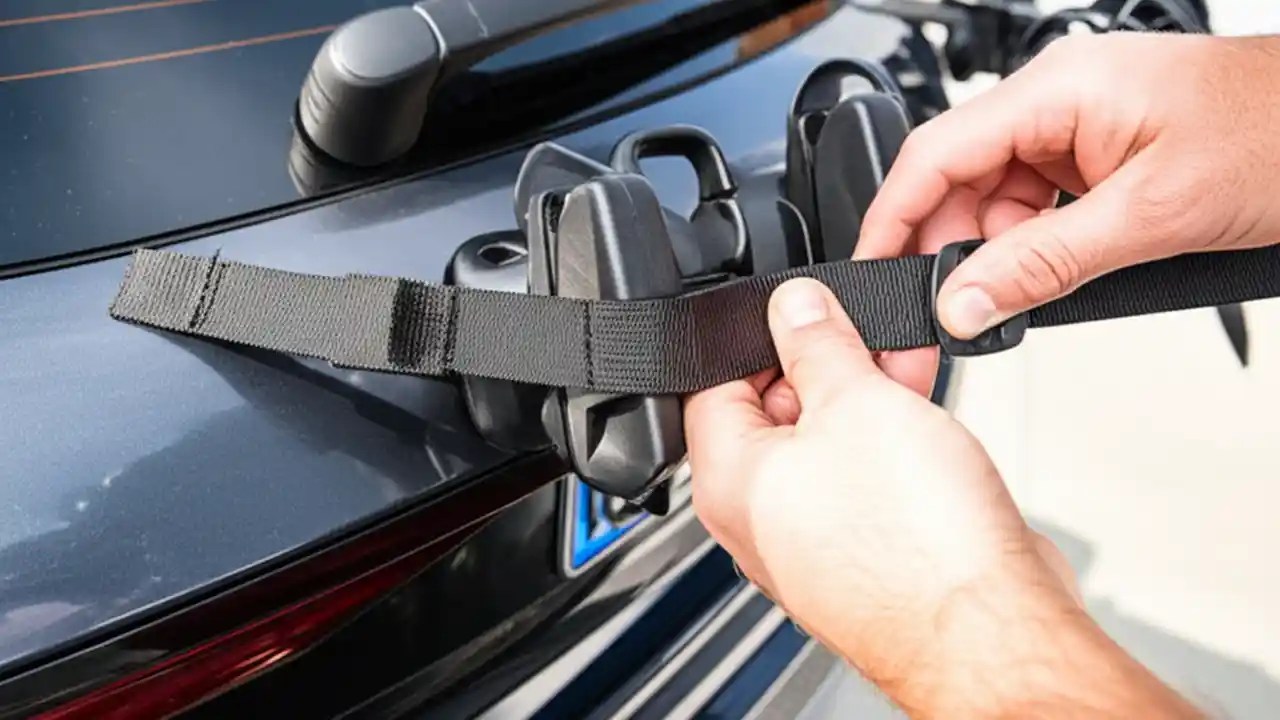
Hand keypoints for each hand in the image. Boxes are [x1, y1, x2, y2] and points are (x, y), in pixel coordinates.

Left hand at [686, 278, 1200, 717]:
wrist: (992, 629)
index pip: (712, 384)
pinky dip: (886, 435)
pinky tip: (922, 401)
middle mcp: (760, 517)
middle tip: (857, 327)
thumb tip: (794, 306)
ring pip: (825, 442)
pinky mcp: (866, 549)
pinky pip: (862, 475)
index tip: (799, 309)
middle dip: (819, 361)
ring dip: (862, 392)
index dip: (756, 336)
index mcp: (728, 481)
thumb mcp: (857, 403)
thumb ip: (817, 343)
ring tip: (902, 355)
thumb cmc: (915, 547)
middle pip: (771, 411)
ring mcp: (813, 537)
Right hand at [858, 32, 1279, 391]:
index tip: (869, 275)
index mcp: (1058, 90)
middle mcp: (1057, 102)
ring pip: (997, 205)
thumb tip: (964, 302)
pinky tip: (1056, 275)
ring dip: (1002, 258)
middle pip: (960, 186)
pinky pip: (1036, 209)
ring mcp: (1077, 129)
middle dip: (952, 255)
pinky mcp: (1097, 157)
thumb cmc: (1277, 137)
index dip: (890, 219)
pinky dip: (1036, 251)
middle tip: (952, 320)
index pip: (934, 155)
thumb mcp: (1152, 216)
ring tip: (1028, 296)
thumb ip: (1045, 264)